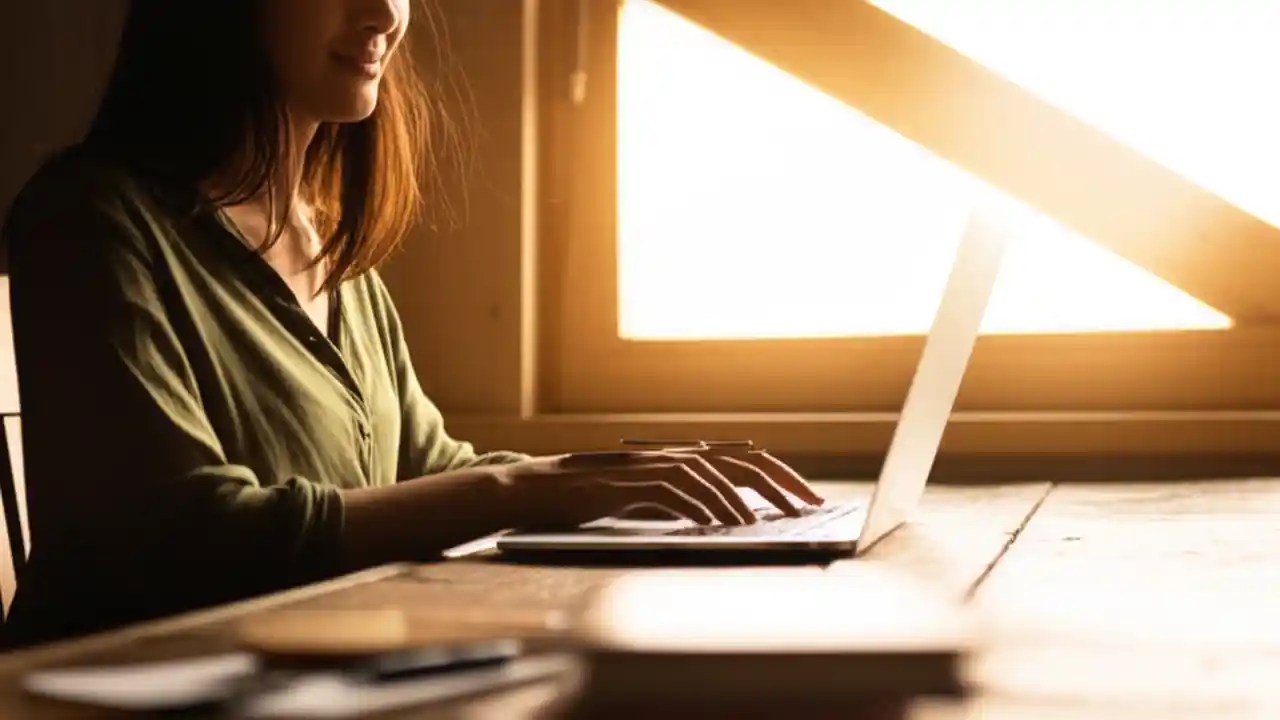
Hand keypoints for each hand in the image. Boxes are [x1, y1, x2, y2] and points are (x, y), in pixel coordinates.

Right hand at [492, 449, 825, 529]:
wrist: (532, 491)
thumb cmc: (587, 500)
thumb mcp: (643, 499)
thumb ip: (678, 501)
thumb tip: (720, 519)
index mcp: (677, 458)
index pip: (741, 461)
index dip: (779, 477)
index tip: (808, 499)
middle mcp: (669, 455)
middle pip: (737, 462)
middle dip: (779, 484)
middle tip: (810, 507)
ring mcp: (647, 467)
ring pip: (708, 475)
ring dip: (740, 501)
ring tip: (766, 524)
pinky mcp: (626, 484)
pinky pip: (672, 492)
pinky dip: (699, 507)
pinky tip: (716, 525)